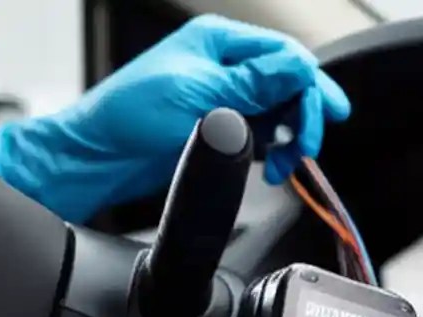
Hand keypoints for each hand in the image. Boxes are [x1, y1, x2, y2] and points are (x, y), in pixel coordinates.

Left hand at [0, 15, 350, 221]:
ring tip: (285, 163)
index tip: (326, 113)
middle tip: (308, 144)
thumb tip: (299, 68)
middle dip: (303, 114)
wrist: (96, 157)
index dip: (310, 83)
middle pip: (287, 83)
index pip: (283, 54)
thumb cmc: (127, 117)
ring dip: (288, 137)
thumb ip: (251, 84)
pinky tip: (271, 167)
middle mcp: (224, 66)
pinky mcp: (218, 130)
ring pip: (278, 112)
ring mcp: (222, 98)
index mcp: (218, 42)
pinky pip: (261, 136)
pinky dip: (272, 152)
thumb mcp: (196, 95)